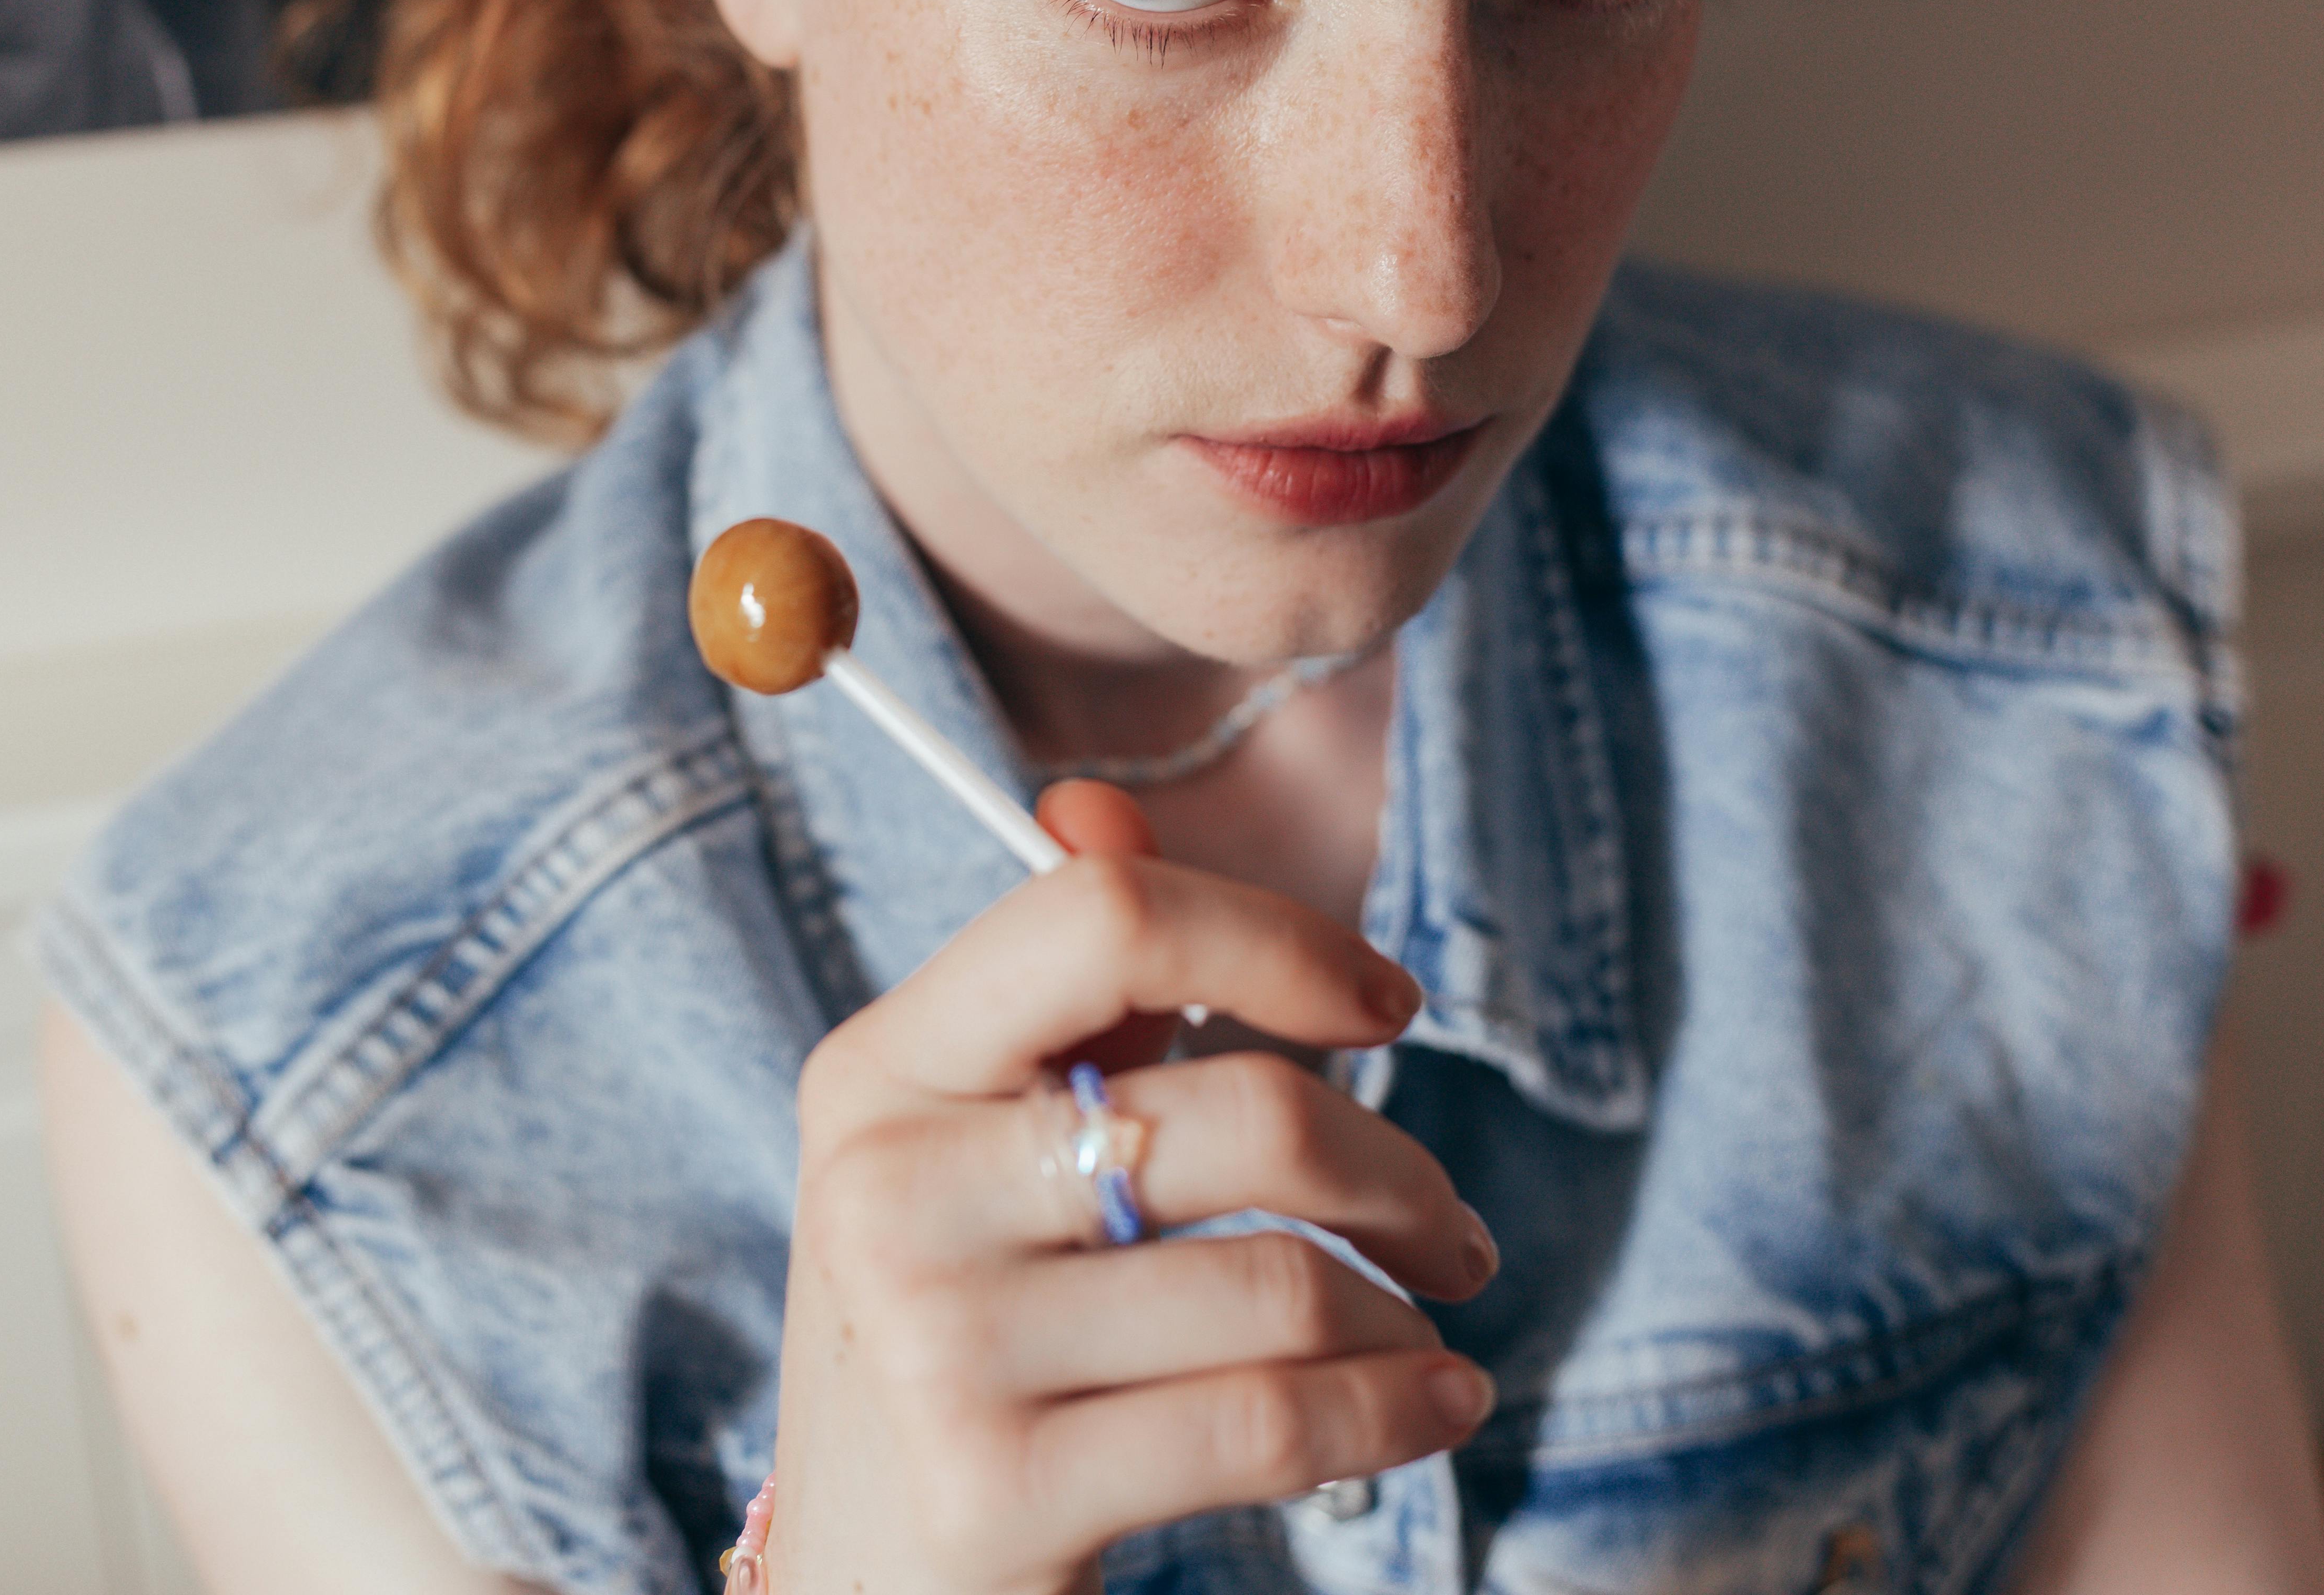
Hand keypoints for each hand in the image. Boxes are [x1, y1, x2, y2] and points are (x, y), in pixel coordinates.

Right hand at [761, 781, 1498, 1594]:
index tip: (1382, 1004)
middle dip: (1398, 1171)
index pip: (1103, 915)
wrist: (874, 1569)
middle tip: (1449, 1228)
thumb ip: (1059, 982)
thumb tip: (1094, 805)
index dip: (1278, 939)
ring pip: (1283, 1286)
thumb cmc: (966, 1324)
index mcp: (881, 1068)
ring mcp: (933, 1347)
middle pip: (1244, 1114)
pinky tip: (1433, 1403)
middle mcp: (887, 1190)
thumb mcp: (978, 1142)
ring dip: (1403, 1313)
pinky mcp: (998, 1489)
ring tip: (1422, 1334)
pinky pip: (1276, 1422)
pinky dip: (1397, 1410)